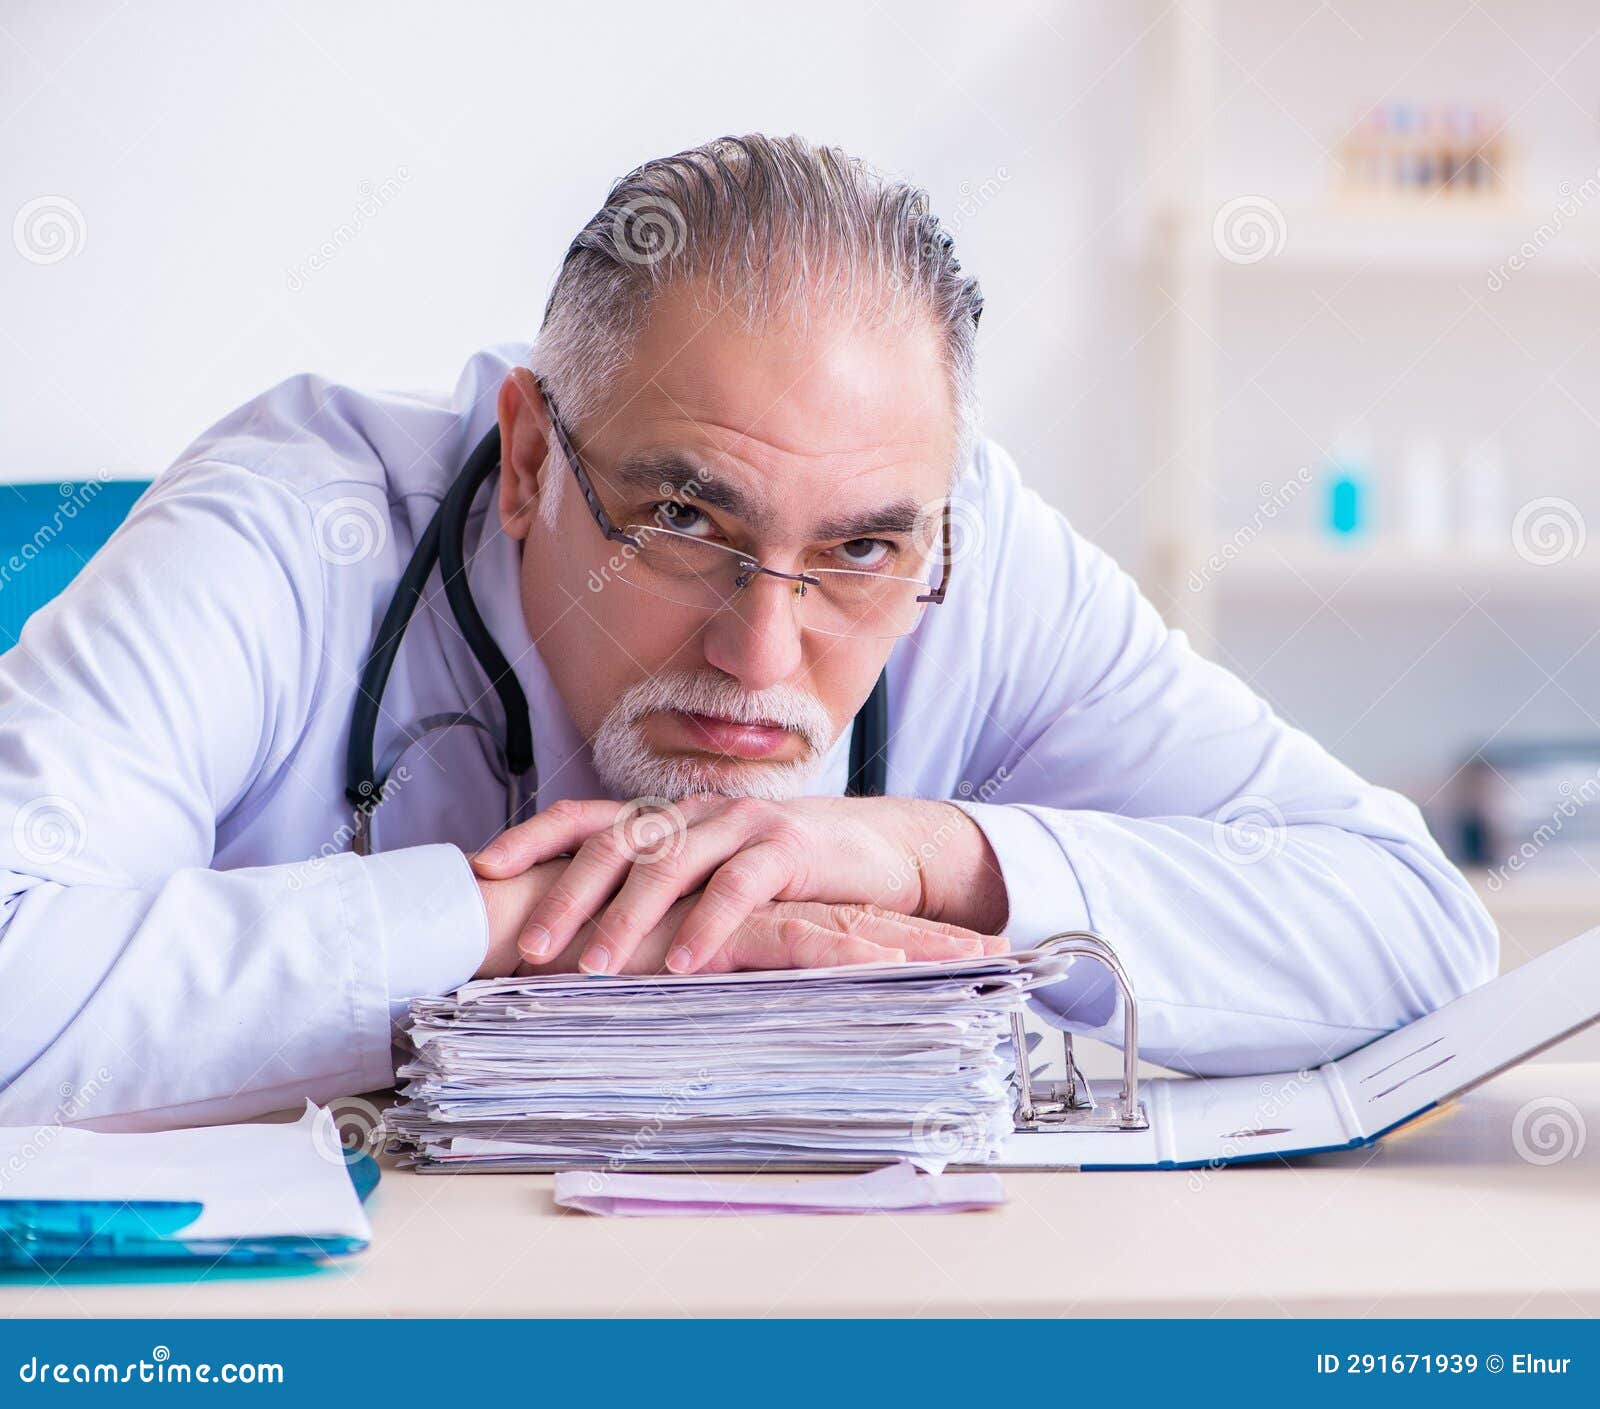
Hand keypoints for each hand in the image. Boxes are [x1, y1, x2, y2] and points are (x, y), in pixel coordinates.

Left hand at [470, 795, 1007, 974]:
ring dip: (628, 919)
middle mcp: (695, 811)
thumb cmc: (783, 877)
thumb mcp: (711, 878)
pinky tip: (686, 964)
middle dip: (568, 894)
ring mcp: (742, 824)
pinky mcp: (788, 848)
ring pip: (669, 864)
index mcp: (668, 816)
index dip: (531, 837)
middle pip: (617, 841)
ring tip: (596, 970)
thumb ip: (657, 893)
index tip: (480, 870)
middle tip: (532, 949)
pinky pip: (738, 885)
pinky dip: (708, 924)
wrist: (879, 851)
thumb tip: (575, 940)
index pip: (586, 816)